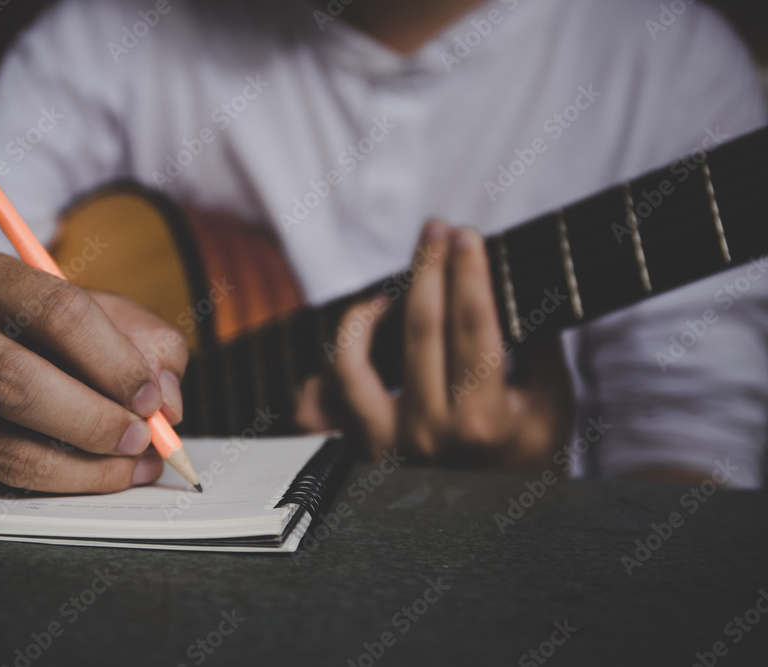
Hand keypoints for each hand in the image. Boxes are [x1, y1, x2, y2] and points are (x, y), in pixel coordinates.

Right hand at [0, 251, 187, 492]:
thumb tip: (167, 402)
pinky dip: (58, 487)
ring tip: (128, 467)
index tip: (150, 399)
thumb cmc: (35, 329)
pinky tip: (94, 477)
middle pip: (17, 384)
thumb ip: (146, 342)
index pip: (57, 314)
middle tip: (140, 440)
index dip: (115, 363)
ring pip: (4, 450)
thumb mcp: (93, 310)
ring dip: (82, 471)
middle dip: (94, 422)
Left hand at [299, 221, 572, 469]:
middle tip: (434, 230)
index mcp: (485, 419)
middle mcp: (432, 432)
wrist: (496, 530)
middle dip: (427, 268)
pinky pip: (326, 400)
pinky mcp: (362, 453)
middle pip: (420, 327)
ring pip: (354, 361)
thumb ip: (538, 347)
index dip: (468, 270)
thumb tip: (515, 286)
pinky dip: (332, 360)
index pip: (473, 322)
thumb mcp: (553, 408)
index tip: (466, 235)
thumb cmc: (528, 460)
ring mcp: (389, 445)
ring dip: (367, 314)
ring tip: (389, 292)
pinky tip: (361, 332)